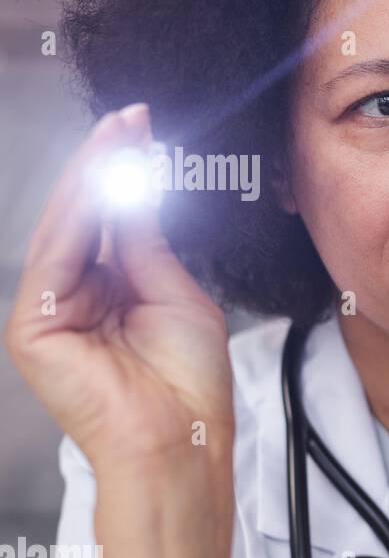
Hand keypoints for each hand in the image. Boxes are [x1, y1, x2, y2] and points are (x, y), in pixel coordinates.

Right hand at [4, 104, 234, 488]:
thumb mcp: (176, 295)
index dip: (123, 176)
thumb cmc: (188, 383)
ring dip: (92, 178)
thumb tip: (132, 191)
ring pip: (66, 230)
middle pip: (82, 220)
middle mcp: (72, 300)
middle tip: (129, 118)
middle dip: (106, 165)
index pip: (108, 224)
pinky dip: (79, 214)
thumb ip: (146, 246)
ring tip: (119, 132)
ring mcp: (47, 314)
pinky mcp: (32, 328)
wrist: (183, 439)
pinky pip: (56, 257)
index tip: (142, 130)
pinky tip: (103, 177)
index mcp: (106, 295)